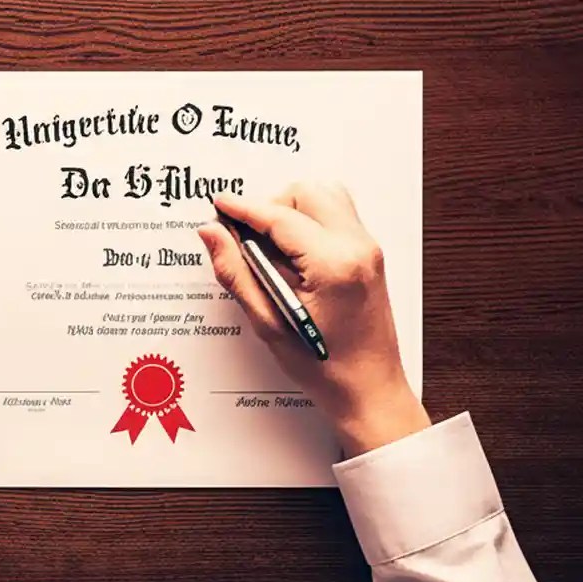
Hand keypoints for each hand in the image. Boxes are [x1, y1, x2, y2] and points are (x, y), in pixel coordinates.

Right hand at [198, 184, 429, 456]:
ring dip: (291, 210)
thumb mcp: (270, 323)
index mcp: (333, 265)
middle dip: (270, 206)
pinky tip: (290, 255)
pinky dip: (308, 222)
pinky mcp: (369, 255)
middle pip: (307, 192)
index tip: (219, 206)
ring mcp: (368, 249)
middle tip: (245, 237)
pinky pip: (336, 216)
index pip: (280, 217)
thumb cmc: (325, 367)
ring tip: (268, 245)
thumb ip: (236, 273)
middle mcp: (357, 247)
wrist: (369, 389)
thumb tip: (212, 234)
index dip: (244, 208)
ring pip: (325, 196)